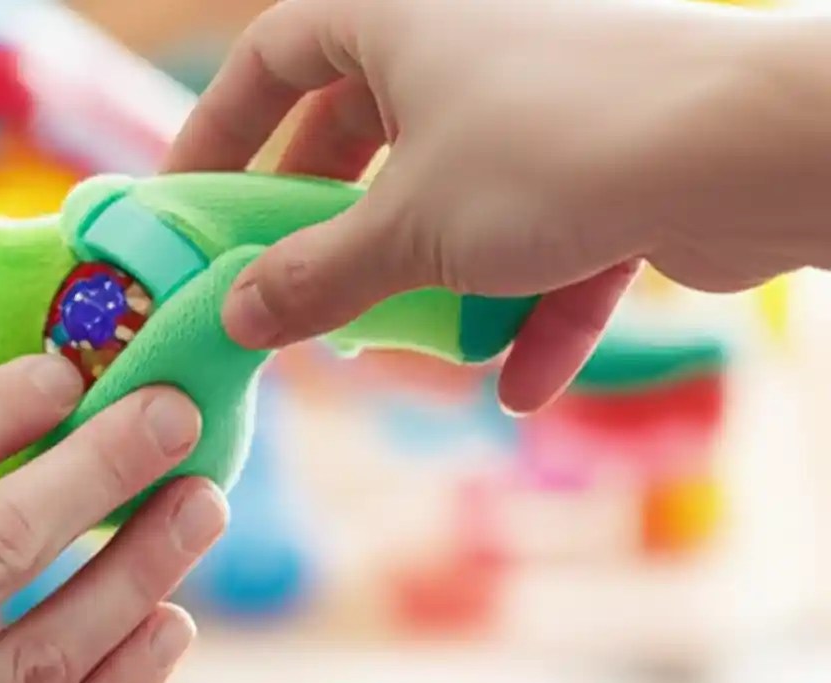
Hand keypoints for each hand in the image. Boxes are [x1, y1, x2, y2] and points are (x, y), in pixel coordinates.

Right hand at [167, 0, 830, 411]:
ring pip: (449, 189)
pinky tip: (520, 383)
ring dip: (421, 275)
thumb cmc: (552, 152)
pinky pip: (542, 230)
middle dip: (323, 222)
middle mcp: (463, 38)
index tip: (190, 206)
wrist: (755, 148)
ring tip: (393, 344)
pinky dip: (525, 302)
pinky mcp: (608, 155)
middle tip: (285, 290)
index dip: (219, 132)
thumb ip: (311, 276)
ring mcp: (538, 96)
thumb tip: (238, 315)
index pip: (270, 57)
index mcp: (394, 15)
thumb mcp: (406, 228)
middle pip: (358, 130)